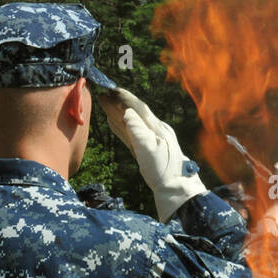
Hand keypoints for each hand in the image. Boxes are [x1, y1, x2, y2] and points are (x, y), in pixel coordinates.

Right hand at [97, 88, 204, 221]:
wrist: (174, 188)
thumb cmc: (163, 169)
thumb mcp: (149, 148)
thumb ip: (137, 129)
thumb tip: (127, 112)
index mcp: (156, 127)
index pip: (138, 107)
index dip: (124, 98)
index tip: (111, 89)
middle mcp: (154, 130)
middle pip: (132, 113)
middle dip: (117, 103)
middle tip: (102, 94)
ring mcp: (151, 140)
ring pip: (130, 122)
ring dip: (116, 113)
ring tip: (104, 104)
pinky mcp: (146, 151)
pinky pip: (130, 134)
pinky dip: (121, 126)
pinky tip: (114, 122)